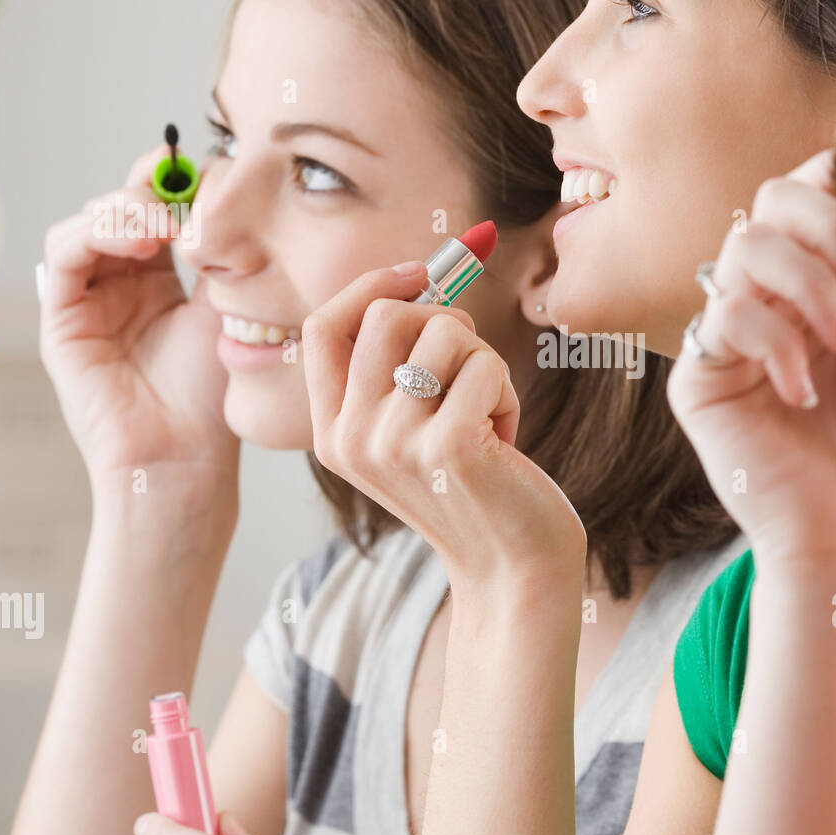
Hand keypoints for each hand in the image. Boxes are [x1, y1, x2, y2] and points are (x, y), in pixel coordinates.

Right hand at [39, 146, 235, 486]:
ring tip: (162, 220)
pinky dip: (96, 234)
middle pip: (121, 209)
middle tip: (182, 185)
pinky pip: (64, 256)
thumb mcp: (227, 307)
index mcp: (162, 281)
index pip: (158, 212)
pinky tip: (138, 239)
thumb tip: (230, 188)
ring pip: (89, 223)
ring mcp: (89, 300)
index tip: (205, 166)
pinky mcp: (62, 320)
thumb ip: (223, 253)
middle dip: (150, 188)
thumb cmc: (213, 392)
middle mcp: (120, 284)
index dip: (175, 184)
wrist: (187, 454)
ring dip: (123, 208)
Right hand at [303, 272, 586, 588]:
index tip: (419, 274)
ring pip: (443, 333)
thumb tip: (431, 268)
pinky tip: (504, 439)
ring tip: (488, 418)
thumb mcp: (414, 427)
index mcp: (331, 435)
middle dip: (443, 321)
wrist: (513, 567)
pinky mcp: (449, 446)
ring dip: (482, 364)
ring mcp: (395, 444)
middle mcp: (350, 440)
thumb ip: (400, 362)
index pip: (322, 328)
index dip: (370, 286)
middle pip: (384, 316)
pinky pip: (484, 364)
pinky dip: (506, 391)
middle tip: (471, 366)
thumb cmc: (475, 486)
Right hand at [667, 149, 835, 565]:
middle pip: (770, 200)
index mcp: (813, 280)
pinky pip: (725, 315)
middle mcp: (763, 297)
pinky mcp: (698, 377)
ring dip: (811, 285)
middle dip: (832, 230)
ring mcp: (725, 334)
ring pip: (745, 246)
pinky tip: (805, 391)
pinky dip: (778, 343)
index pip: (808, 194)